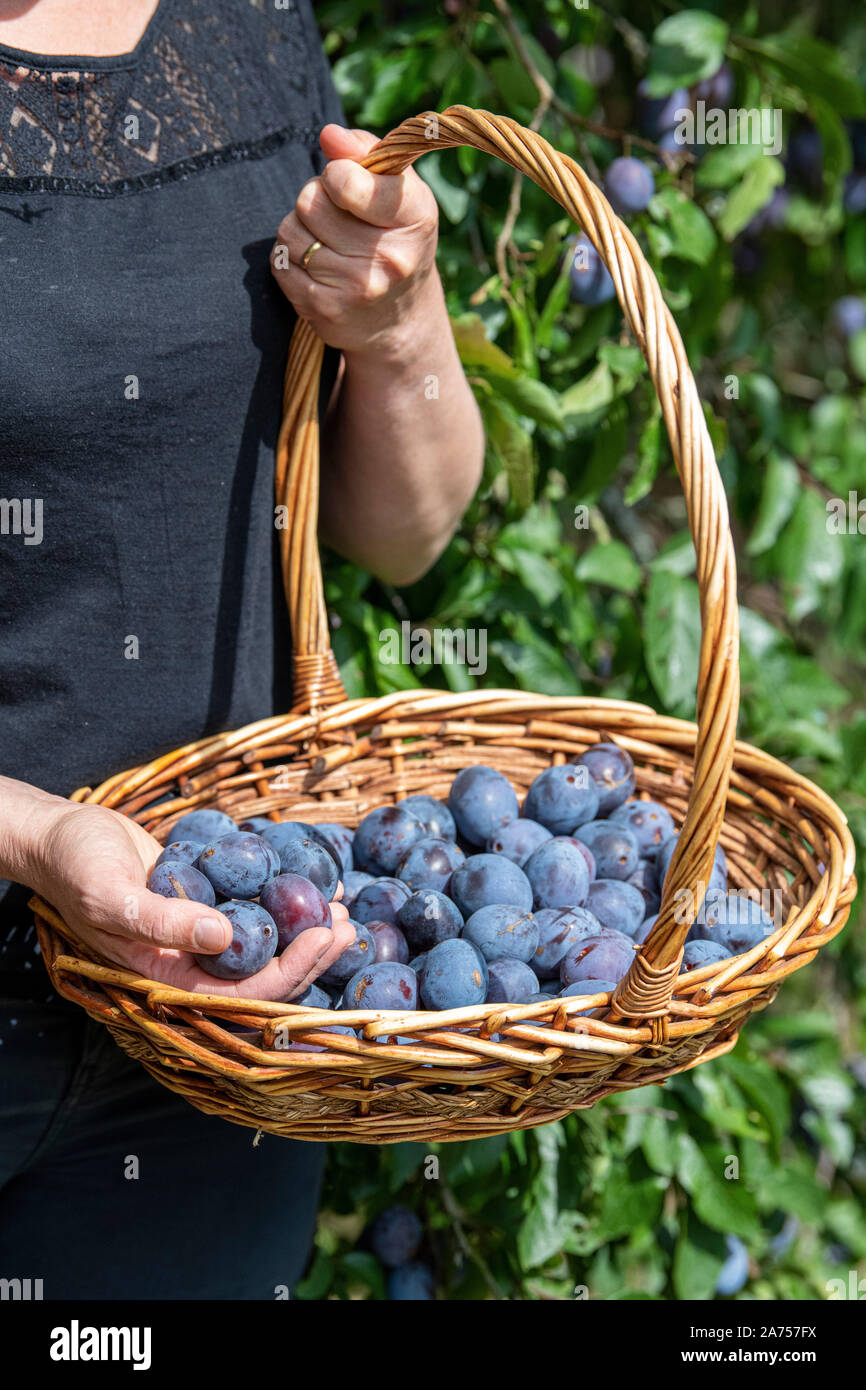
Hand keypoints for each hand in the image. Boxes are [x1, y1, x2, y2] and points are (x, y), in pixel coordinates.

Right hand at [23, 796, 354, 1001]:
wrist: (62, 834)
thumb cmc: (76, 868)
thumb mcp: (112, 896)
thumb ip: (164, 921)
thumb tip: (223, 936)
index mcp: (168, 978)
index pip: (242, 996)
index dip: (289, 973)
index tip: (322, 938)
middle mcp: (190, 962)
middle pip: (264, 975)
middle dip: (310, 956)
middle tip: (345, 924)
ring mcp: (200, 933)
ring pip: (265, 945)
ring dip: (304, 930)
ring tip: (338, 904)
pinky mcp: (206, 901)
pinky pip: (254, 910)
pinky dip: (283, 900)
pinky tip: (311, 881)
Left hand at [270, 125, 439, 356]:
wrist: (399, 321)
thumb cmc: (395, 238)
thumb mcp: (399, 191)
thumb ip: (366, 152)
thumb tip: (328, 135)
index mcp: (413, 218)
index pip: (348, 181)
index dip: (336, 173)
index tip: (345, 181)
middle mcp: (388, 258)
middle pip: (310, 200)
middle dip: (316, 198)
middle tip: (338, 216)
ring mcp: (355, 288)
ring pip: (290, 230)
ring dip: (299, 227)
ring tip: (327, 240)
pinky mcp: (323, 309)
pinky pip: (280, 261)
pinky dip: (289, 256)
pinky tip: (316, 265)